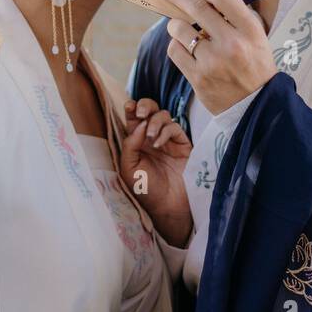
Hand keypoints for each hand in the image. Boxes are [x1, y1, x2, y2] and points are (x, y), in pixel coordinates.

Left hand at [120, 98, 191, 247]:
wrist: (167, 205)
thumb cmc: (145, 189)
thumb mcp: (128, 167)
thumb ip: (131, 144)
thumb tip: (140, 123)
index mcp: (137, 141)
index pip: (134, 118)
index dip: (132, 108)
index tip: (129, 107)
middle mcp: (152, 137)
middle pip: (150, 110)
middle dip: (146, 106)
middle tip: (141, 114)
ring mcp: (168, 139)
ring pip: (163, 116)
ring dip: (155, 122)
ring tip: (150, 138)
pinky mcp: (182, 144)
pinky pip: (175, 128)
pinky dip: (165, 132)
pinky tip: (159, 144)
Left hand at [159, 0, 275, 115]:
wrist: (257, 106)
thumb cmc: (255, 66)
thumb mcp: (257, 37)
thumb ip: (237, 17)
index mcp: (250, 30)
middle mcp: (232, 43)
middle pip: (195, 6)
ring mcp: (213, 61)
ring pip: (179, 28)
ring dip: (176, 25)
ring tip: (181, 29)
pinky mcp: (198, 77)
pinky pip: (174, 50)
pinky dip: (176, 45)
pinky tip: (184, 47)